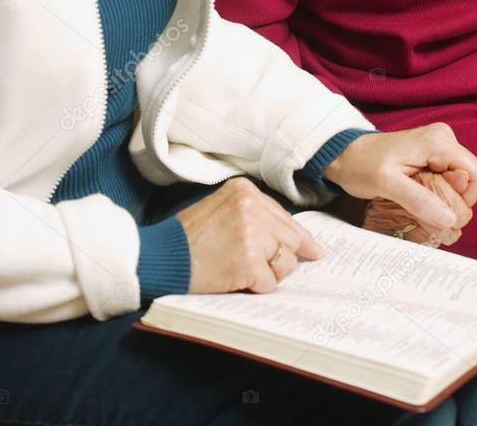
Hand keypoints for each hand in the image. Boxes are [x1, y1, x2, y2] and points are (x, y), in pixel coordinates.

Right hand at [175, 177, 321, 293]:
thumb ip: (254, 215)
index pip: (284, 216)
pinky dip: (257, 286)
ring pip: (285, 261)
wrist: (163, 256)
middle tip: (290, 266)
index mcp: (244, 190)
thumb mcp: (221, 208)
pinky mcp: (248, 261)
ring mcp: (251, 233)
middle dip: (289, 256)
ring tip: (246, 270)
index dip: (298, 236)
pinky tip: (238, 279)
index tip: (313, 249)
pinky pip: (269, 281)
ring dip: (270, 273)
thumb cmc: (189, 236)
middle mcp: (250, 207)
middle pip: (291, 237)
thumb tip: (290, 237)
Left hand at [324, 124, 476, 234]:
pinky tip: (418, 196)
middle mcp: (445, 138)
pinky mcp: (434, 154)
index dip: (465, 200)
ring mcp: (440, 145)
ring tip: (417, 202)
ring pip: (461, 182)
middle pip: (470, 180)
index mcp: (438, 142)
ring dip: (444, 199)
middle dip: (453, 201)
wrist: (346, 154)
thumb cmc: (363, 165)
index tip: (438, 211)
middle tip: (424, 210)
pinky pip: (449, 179)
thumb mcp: (387, 184)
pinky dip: (439, 193)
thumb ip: (420, 200)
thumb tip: (451, 219)